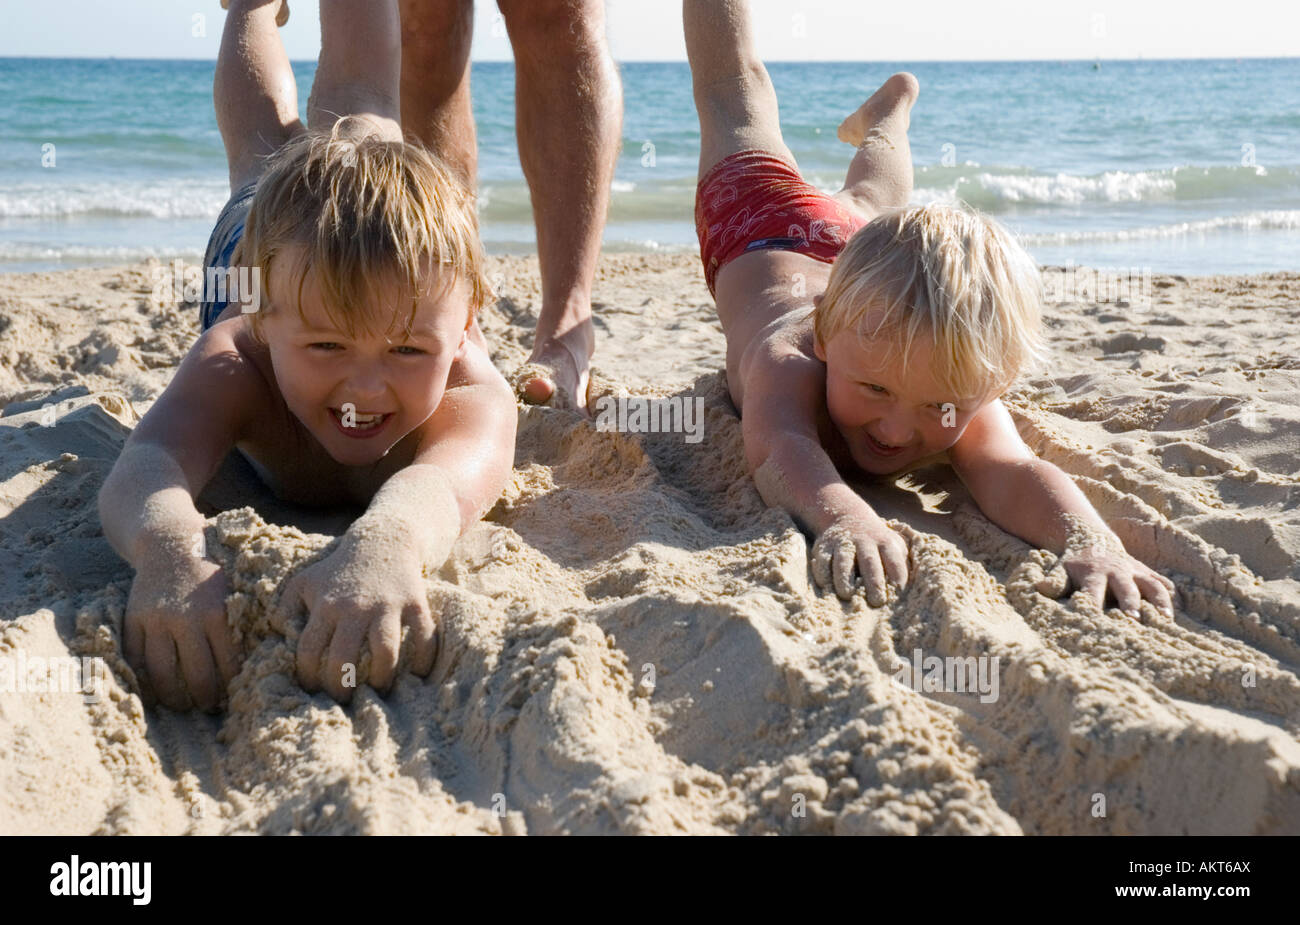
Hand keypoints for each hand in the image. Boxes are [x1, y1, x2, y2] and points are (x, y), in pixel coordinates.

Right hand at [123, 557, 239, 711]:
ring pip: (162, 672)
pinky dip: (144, 678)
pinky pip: (136, 658)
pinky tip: (154, 688)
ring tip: (180, 705)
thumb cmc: (210, 571)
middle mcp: (186, 618)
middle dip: (205, 698)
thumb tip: (253, 662)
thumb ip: (238, 623)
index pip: (228, 664)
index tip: (232, 698)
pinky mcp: (134, 619)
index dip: (230, 686)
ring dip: (173, 696)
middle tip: (208, 708)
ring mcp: (157, 620)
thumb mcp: (233, 591)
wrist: (171, 543)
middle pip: (197, 674)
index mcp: (217, 613)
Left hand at [280, 541, 437, 702]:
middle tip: (342, 700)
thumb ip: (284, 608)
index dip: (308, 677)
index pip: (309, 650)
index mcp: (325, 605)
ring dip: (381, 679)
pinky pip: (424, 635)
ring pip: (385, 652)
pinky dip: (424, 657)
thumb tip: (276, 640)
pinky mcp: (415, 602)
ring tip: (378, 691)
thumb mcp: (304, 581)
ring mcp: (387, 605)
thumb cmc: (338, 568)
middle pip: (344, 659)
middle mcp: (355, 608)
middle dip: (340, 688)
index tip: (312, 689)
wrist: (383, 540)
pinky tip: (418, 673)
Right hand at [811, 510, 909, 604]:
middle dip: (874, 582)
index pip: (894, 560)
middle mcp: (864, 541)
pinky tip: (826, 585)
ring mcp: (843, 543)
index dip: (898, 576)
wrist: (847, 516)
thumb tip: (908, 592)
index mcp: (886, 543)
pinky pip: (822, 560)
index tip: (899, 593)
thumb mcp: (894, 545)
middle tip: (877, 602)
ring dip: (844, 578)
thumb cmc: (877, 543)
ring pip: (843, 560)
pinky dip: (822, 573)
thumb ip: (901, 563)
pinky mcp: (824, 546)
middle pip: (870, 561)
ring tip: (847, 595)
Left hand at [1038, 540, 1175, 617]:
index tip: (1095, 623)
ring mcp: (1135, 571)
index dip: (1094, 606)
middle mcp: (1117, 571)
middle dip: (1131, 604)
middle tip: (1135, 621)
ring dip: (1159, 602)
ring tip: (1166, 621)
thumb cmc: (1074, 565)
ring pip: (1152, 585)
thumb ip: (1053, 581)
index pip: (1093, 592)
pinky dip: (1169, 595)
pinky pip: (1162, 582)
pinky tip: (1175, 612)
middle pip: (1126, 589)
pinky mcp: (1147, 572)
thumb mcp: (1060, 570)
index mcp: (1093, 574)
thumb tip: (1040, 587)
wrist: (1093, 540)